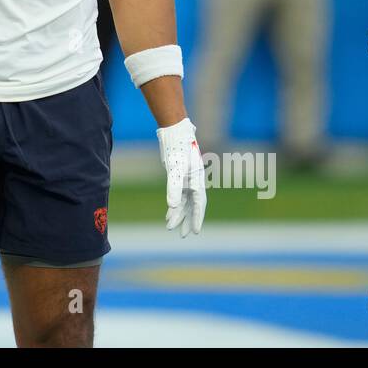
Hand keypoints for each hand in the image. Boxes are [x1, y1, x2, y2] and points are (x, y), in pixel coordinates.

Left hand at [156, 117, 205, 236]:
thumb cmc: (177, 148)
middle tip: (184, 235)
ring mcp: (187, 179)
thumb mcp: (175, 168)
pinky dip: (174, 204)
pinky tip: (169, 212)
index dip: (197, 218)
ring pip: (185, 201)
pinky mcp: (180, 176)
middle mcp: (194, 182)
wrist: (175, 131)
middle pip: (193, 206)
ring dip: (179, 214)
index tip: (195, 232)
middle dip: (188, 220)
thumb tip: (171, 206)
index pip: (199, 204)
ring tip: (170, 226)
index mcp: (197, 181)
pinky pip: (179, 194)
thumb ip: (174, 187)